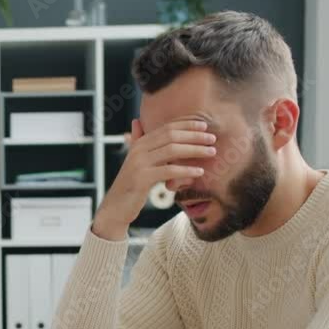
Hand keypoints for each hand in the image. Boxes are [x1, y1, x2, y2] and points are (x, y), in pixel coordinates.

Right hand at [93, 118, 215, 239]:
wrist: (115, 207)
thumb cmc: (130, 185)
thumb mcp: (134, 160)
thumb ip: (137, 141)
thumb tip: (136, 121)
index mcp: (139, 144)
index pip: (166, 128)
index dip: (187, 125)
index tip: (205, 127)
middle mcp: (138, 150)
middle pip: (171, 136)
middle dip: (194, 136)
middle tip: (213, 139)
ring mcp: (139, 164)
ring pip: (172, 150)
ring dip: (194, 150)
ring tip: (211, 153)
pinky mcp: (141, 179)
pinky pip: (169, 171)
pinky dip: (186, 170)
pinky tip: (199, 172)